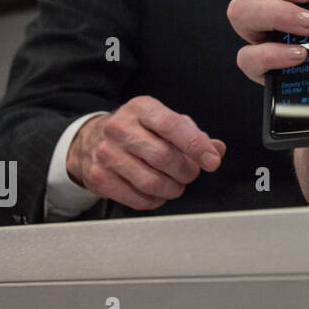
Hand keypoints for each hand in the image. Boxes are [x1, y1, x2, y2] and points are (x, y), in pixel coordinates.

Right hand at [66, 95, 225, 209]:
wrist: (92, 139)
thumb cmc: (138, 130)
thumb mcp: (165, 122)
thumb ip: (194, 135)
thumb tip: (216, 149)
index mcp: (141, 108)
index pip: (171, 126)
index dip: (196, 146)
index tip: (212, 161)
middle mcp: (119, 128)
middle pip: (163, 157)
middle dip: (186, 171)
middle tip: (190, 173)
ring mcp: (106, 153)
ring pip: (150, 182)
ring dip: (172, 189)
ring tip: (175, 184)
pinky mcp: (98, 177)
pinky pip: (136, 198)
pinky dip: (155, 200)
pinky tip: (157, 193)